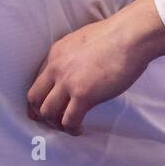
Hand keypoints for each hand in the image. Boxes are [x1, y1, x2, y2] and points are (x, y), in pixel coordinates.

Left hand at [26, 0, 164, 135]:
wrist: (130, 36)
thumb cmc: (116, 36)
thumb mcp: (83, 41)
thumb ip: (74, 56)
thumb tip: (78, 69)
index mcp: (56, 54)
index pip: (36, 81)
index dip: (38, 99)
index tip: (43, 109)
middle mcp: (56, 68)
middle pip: (34, 98)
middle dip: (41, 114)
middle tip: (53, 122)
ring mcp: (68, 82)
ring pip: (47, 112)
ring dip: (56, 124)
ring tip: (69, 127)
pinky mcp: (83, 95)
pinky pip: (69, 120)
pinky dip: (72, 129)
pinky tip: (80, 129)